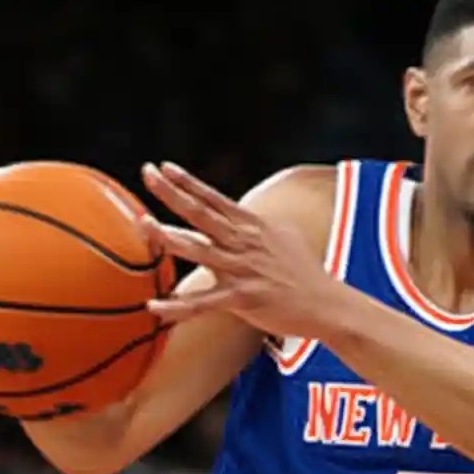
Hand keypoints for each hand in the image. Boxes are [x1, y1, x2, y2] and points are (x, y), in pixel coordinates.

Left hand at [139, 161, 339, 337]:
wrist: (327, 304)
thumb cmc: (305, 272)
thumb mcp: (285, 236)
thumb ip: (258, 225)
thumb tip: (244, 215)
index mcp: (254, 227)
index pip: (215, 199)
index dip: (188, 182)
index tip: (164, 167)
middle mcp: (245, 243)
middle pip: (202, 214)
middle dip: (172, 193)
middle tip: (148, 174)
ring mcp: (243, 270)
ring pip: (200, 251)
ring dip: (170, 237)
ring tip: (146, 225)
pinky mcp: (244, 298)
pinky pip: (204, 303)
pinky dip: (178, 306)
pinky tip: (155, 306)